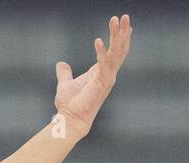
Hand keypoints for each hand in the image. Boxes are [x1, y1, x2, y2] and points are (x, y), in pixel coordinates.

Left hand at [53, 14, 132, 139]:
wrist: (70, 120)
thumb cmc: (70, 105)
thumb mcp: (65, 83)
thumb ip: (65, 73)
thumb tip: (61, 64)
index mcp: (101, 72)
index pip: (115, 52)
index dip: (121, 38)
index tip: (126, 25)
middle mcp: (107, 74)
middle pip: (120, 49)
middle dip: (122, 32)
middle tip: (125, 16)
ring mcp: (107, 79)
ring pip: (116, 53)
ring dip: (117, 36)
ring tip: (117, 20)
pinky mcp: (102, 83)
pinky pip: (104, 64)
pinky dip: (101, 52)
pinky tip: (97, 40)